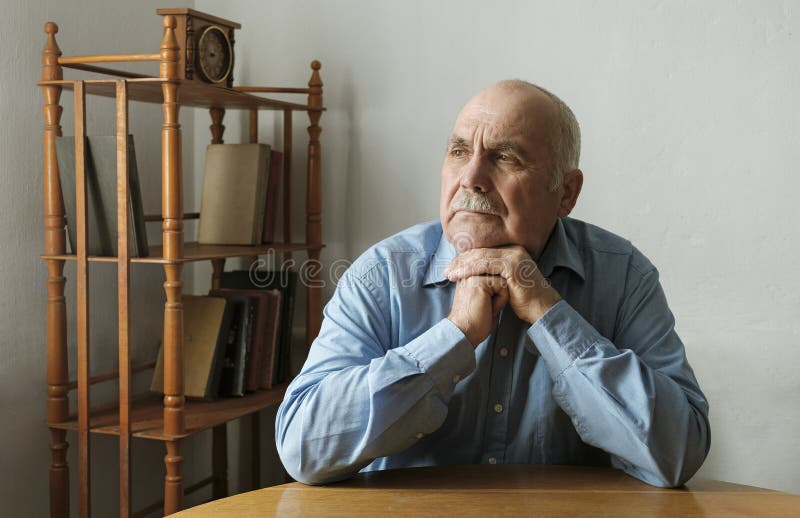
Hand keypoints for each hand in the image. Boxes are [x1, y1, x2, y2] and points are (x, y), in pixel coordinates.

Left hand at [445, 246, 561, 323]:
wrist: (542, 308)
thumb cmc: (524, 299)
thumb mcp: (507, 282)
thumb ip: (495, 274)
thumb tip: (476, 273)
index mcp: (512, 252)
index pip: (484, 252)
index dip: (466, 259)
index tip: (451, 268)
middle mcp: (514, 251)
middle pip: (481, 253)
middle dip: (461, 261)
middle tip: (446, 269)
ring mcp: (513, 257)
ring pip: (481, 258)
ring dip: (462, 266)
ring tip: (449, 274)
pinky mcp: (512, 266)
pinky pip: (486, 266)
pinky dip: (470, 270)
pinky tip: (460, 276)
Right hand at [447, 274, 508, 346]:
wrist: (463, 332)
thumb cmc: (472, 321)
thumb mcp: (481, 299)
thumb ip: (488, 286)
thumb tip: (503, 282)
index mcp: (467, 276)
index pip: (492, 274)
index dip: (495, 292)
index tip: (486, 305)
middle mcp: (468, 273)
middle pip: (498, 276)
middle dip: (498, 294)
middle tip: (486, 308)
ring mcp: (473, 276)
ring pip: (501, 281)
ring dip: (499, 297)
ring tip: (487, 308)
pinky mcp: (479, 282)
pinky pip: (502, 286)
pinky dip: (501, 301)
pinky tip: (489, 309)